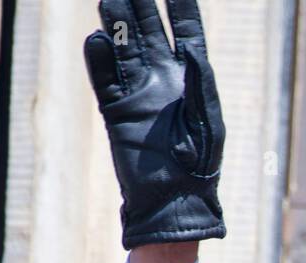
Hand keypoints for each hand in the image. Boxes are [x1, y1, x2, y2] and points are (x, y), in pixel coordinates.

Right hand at [83, 0, 225, 248]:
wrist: (172, 200)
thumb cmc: (200, 166)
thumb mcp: (208, 125)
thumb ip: (200, 86)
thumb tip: (192, 51)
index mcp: (192, 80)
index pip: (186, 32)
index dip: (180, 7)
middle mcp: (164, 79)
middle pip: (149, 31)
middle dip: (140, 5)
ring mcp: (138, 92)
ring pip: (123, 47)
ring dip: (116, 23)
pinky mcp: (116, 109)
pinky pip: (104, 78)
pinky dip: (99, 59)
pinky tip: (97, 39)